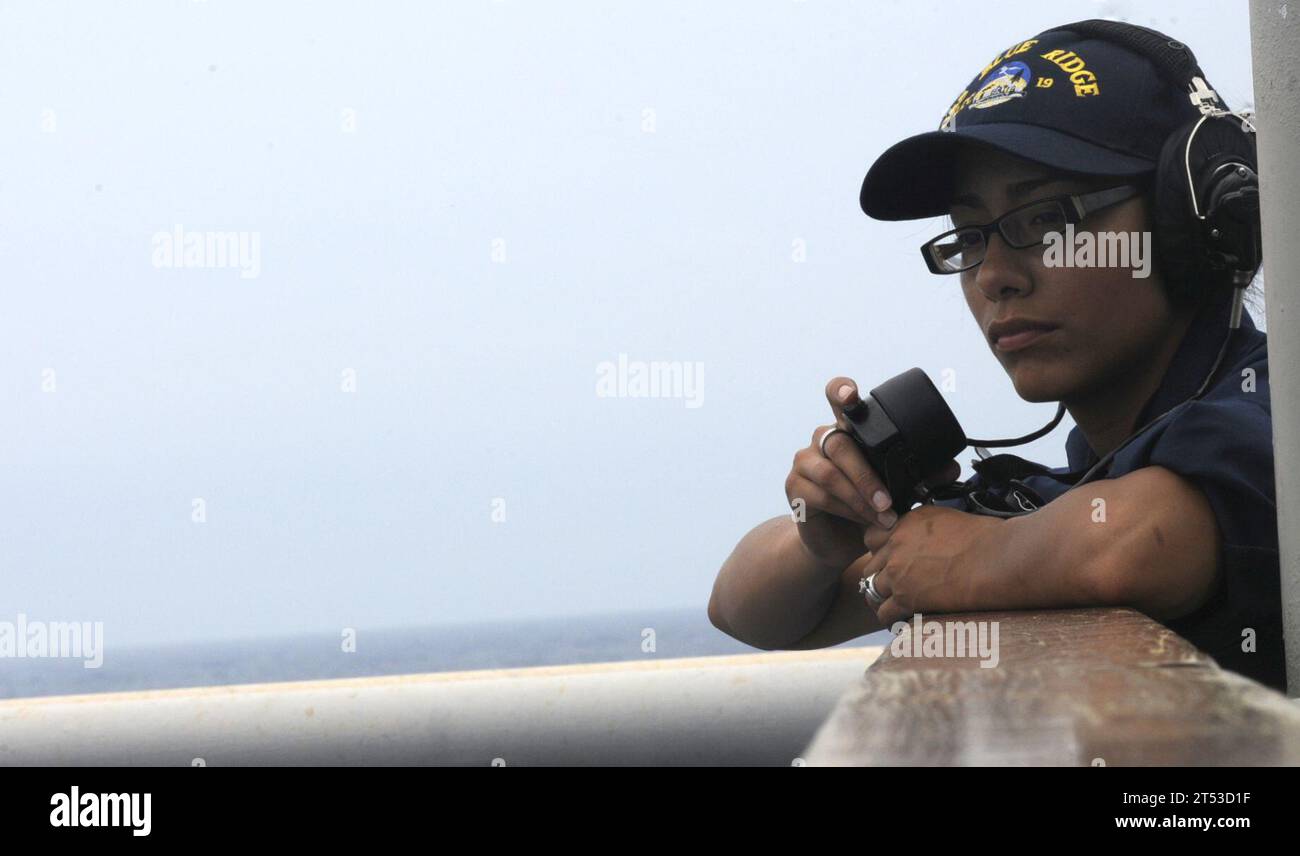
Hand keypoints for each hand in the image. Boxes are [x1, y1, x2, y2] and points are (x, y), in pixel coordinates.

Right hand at [784, 376, 959, 569]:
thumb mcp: (898, 490)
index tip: (850, 394)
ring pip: (829, 473)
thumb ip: (921, 477)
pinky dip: (845, 509)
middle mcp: (823, 440)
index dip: (840, 391)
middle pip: (840, 444)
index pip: (837, 399)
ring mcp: (805, 462)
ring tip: (882, 516)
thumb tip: (951, 467)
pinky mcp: (794, 487)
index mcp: (847, 430)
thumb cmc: (868, 508)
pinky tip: (862, 521)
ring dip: (859, 497)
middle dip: (866, 475)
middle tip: (889, 500)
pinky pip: (819, 494)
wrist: (838, 543)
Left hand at [859, 504, 1005, 626]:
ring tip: (895, 606)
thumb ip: (924, 529)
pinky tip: (901, 621)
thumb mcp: (947, 519)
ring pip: (872, 590)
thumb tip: (923, 540)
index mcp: (906, 522)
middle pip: (869, 566)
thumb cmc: (987, 538)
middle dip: (880, 576)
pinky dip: (890, 619)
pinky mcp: (906, 598)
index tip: (891, 561)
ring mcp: (898, 572)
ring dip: (883, 598)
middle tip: (894, 587)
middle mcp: (896, 544)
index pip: (872, 537)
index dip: (880, 551)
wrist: (999, 558)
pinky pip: (884, 612)